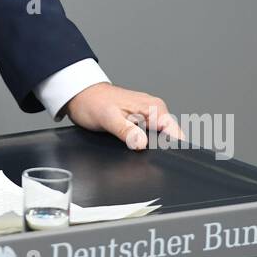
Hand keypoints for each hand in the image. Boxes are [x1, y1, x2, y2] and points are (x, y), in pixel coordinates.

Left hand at [64, 83, 184, 149]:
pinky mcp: (140, 121)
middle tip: (146, 160)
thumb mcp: (108, 119)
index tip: (165, 161)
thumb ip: (126, 131)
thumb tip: (142, 143)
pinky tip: (134, 148)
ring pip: (160, 139)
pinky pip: (150, 136)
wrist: (81, 96)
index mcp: (154, 108)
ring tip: (137, 152)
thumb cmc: (93, 103)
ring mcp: (148, 116)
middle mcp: (154, 111)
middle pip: (170, 138)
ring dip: (152, 149)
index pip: (175, 132)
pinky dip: (145, 145)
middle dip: (161, 151)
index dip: (173, 148)